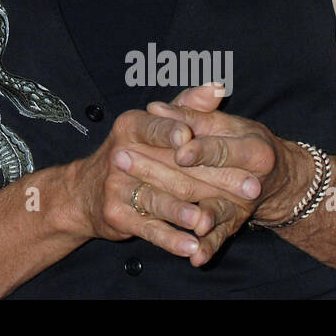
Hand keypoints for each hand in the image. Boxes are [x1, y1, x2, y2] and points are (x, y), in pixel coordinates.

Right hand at [68, 84, 262, 263]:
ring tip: (207, 222)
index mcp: (131, 126)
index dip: (175, 133)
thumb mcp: (153, 124)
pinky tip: (192, 248)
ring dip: (183, 213)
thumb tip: (218, 87)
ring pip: (157, 199)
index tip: (192, 139)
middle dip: (213, 180)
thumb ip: (187, 107)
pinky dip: (171, 239)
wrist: (86, 192)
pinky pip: (148, 228)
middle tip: (250, 190)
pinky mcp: (116, 216)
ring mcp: (116, 186)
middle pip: (170, 168)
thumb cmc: (133, 152)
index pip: (157, 127)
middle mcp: (120, 153)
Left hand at [141, 95, 312, 251]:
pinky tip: (194, 257)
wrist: (272, 176)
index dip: (198, 150)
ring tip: (161, 214)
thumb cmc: (237, 139)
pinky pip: (220, 238)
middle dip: (161, 172)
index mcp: (253, 148)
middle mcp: (252, 180)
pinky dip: (207, 248)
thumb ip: (189, 113)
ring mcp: (241, 206)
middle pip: (205, 179)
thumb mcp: (220, 122)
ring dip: (185, 214)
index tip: (177, 149)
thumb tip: (155, 107)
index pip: (219, 148)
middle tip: (121, 160)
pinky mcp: (234, 224)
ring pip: (211, 210)